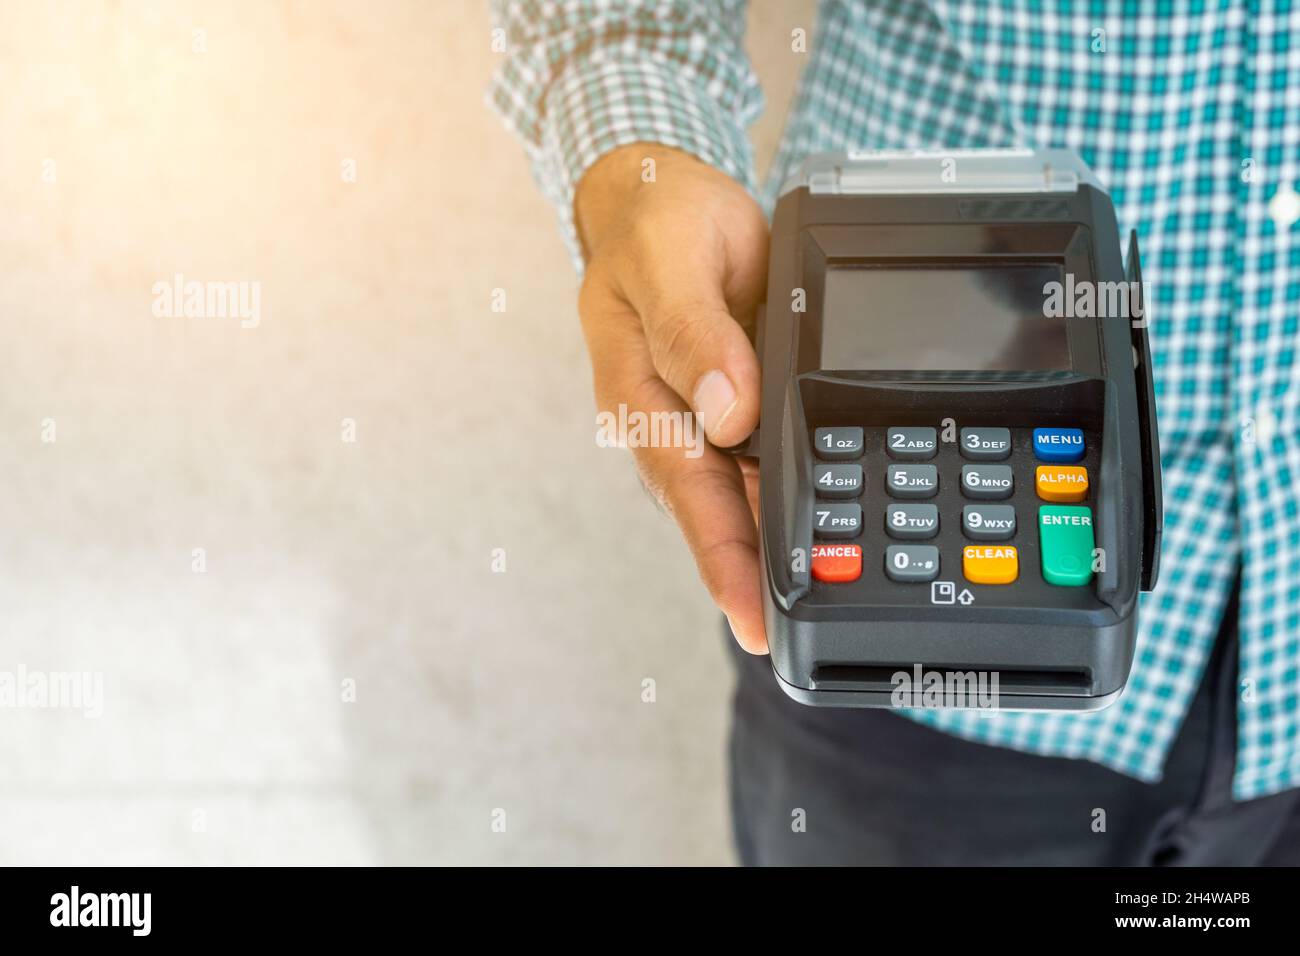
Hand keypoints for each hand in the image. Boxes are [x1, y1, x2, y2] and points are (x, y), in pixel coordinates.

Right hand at [575, 143, 768, 652]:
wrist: (665, 198)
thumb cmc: (655, 224)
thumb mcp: (669, 258)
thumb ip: (691, 331)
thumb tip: (725, 410)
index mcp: (641, 393)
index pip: (686, 487)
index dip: (721, 555)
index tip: (751, 615)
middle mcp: (673, 420)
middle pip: (717, 512)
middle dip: (752, 577)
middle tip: (793, 635)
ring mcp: (707, 417)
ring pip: (744, 495)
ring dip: (776, 546)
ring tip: (819, 600)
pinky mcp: (739, 404)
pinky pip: (767, 458)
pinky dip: (796, 491)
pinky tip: (830, 521)